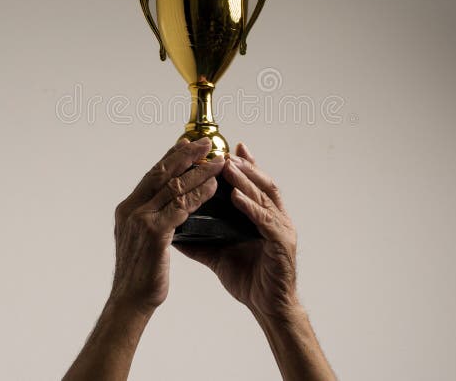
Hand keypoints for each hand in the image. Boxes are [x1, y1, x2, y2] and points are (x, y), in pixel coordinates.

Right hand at [109, 137, 224, 313]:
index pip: (153, 175)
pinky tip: (213, 188)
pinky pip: (181, 207)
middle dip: (186, 155)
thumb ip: (151, 218)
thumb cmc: (139, 274)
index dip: (171, 157)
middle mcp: (132, 209)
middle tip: (206, 143)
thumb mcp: (141, 239)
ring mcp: (142, 220)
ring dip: (199, 172)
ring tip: (217, 162)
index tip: (187, 143)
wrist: (130, 300)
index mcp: (128, 208)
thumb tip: (166, 204)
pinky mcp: (155, 233)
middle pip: (162, 173)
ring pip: (174, 187)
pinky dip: (199, 195)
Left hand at [175, 143, 298, 318]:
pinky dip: (250, 206)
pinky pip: (266, 220)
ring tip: (227, 166)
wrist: (268, 308)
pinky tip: (236, 197)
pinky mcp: (282, 243)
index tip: (225, 148)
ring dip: (245, 179)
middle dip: (243, 165)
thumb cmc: (250, 280)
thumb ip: (200, 240)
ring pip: (264, 196)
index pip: (252, 184)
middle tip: (223, 152)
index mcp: (262, 217)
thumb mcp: (219, 255)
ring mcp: (281, 228)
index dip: (242, 165)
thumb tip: (174, 231)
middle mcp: (275, 217)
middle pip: (261, 182)